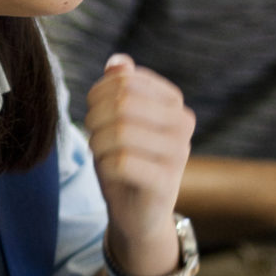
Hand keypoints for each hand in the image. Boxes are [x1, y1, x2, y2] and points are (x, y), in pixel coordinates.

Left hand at [85, 54, 194, 270]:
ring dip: (97, 143)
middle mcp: (183, 123)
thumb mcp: (118, 119)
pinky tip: (109, 171)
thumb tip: (117, 62)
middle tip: (92, 134)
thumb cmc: (126, 160)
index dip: (97, 94)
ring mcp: (179, 153)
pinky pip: (121, 162)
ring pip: (120, 131)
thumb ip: (119, 88)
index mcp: (174, 101)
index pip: (125, 80)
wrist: (137, 212)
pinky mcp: (167, 182)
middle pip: (123, 103)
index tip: (94, 112)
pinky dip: (104, 165)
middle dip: (95, 117)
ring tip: (99, 151)